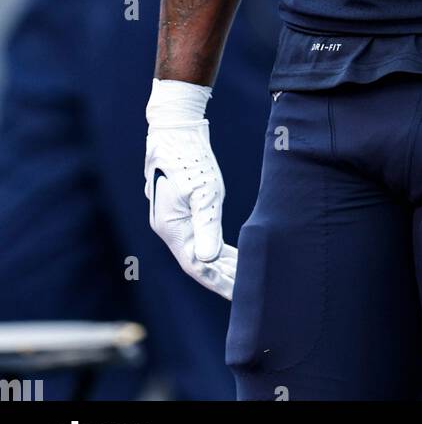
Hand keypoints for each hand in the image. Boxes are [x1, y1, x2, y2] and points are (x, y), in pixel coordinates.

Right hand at [145, 79, 236, 300]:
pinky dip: (216, 248)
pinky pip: (200, 237)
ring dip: (221, 264)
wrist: (176, 128)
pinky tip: (232, 255)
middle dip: (223, 277)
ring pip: (199, 250)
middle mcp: (170, 228)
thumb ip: (204, 226)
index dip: (218, 282)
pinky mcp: (182, 209)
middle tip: (249, 291)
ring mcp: (174, 218)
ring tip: (246, 277)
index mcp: (171, 228)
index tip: (240, 295)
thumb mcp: (203, 191)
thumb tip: (206, 261)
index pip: (196, 266)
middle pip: (198, 262)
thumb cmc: (190, 158)